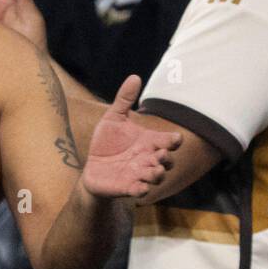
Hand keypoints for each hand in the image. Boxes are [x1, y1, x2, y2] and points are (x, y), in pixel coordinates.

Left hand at [84, 76, 180, 199]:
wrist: (92, 168)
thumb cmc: (107, 142)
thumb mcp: (113, 119)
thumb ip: (124, 100)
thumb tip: (135, 76)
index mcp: (150, 142)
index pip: (169, 141)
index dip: (174, 140)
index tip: (175, 139)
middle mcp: (149, 159)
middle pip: (167, 161)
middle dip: (166, 159)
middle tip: (161, 155)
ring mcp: (140, 175)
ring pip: (156, 176)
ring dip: (156, 174)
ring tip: (153, 171)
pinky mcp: (128, 188)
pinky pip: (139, 191)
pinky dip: (141, 190)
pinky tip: (139, 188)